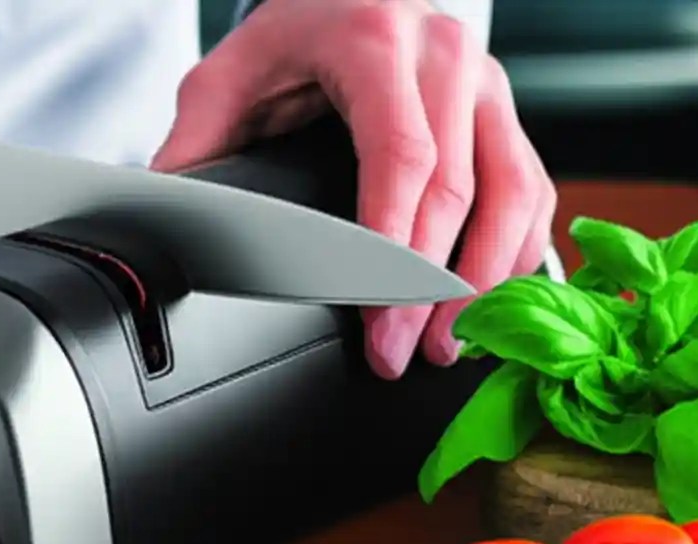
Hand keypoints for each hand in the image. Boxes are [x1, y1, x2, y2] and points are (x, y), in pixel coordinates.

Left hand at [151, 0, 555, 379]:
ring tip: (447, 346)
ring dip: (485, 281)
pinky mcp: (506, 112)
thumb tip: (166, 218)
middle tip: (400, 352)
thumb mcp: (227, 76)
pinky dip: (518, 252)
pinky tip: (490, 303)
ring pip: (512, 192)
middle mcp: (445, 57)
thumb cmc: (291, 36)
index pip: (400, 156)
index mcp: (375, 42)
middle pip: (457, 187)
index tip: (376, 311)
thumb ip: (197, 143)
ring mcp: (487, 83)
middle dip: (429, 286)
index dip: (393, 243)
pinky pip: (531, 188)